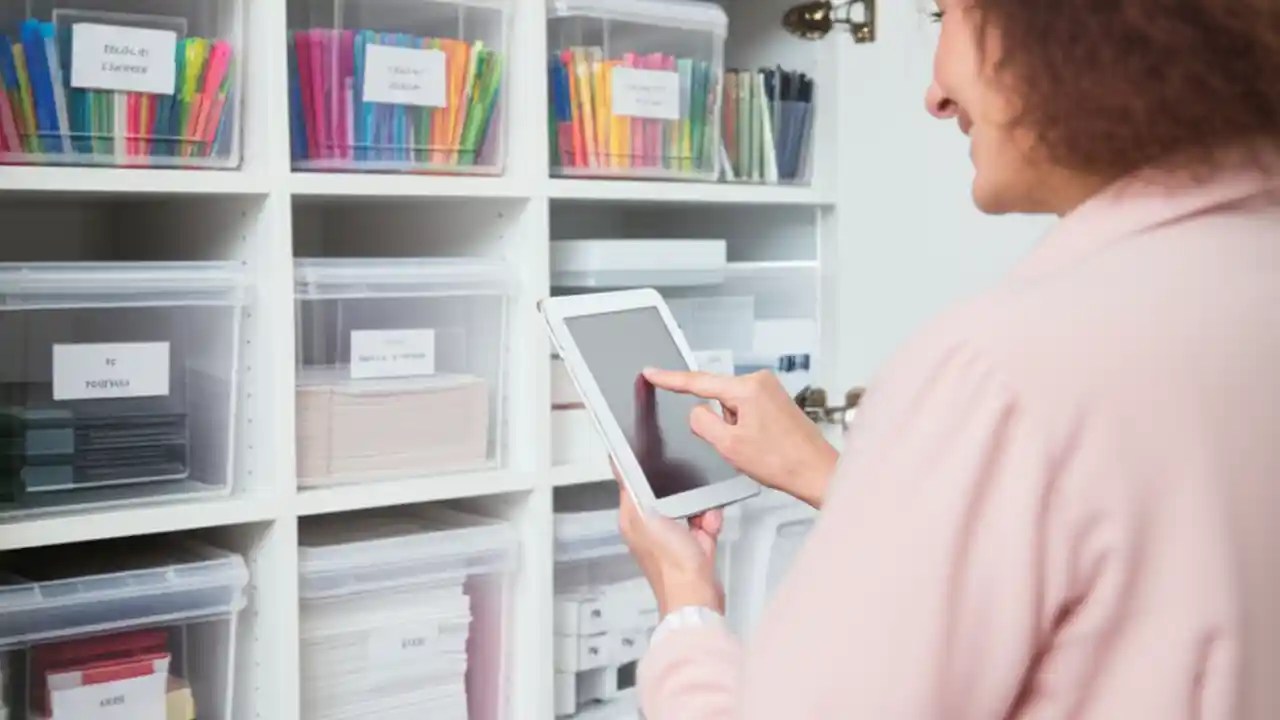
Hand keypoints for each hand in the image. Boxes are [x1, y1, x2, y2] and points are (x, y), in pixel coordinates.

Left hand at [616, 472, 724, 615]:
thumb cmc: (669, 564)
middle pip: (667, 491)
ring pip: (690, 503)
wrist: (697, 595)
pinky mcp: (695, 542)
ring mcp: (674, 534)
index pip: (633, 484)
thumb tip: (616, 464)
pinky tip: (710, 528)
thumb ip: (631, 489)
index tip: (655, 456)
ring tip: (702, 519)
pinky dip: (710, 521)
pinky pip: (705, 519)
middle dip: (683, 490)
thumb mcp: (644, 517)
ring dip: (702, 506)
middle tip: (688, 495)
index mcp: (633, 519)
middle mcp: (651, 525)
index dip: (644, 470)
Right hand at [642, 368, 838, 507]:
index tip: (652, 372)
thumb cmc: (782, 461)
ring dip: (732, 428)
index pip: (698, 382)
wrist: (816, 471)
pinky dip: (743, 428)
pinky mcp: (775, 401)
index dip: (670, 379)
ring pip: (729, 407)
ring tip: (755, 448)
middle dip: (718, 424)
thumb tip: (696, 412)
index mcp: (746, 388)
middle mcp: (759, 382)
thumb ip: (702, 423)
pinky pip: (744, 410)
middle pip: (716, 397)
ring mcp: (769, 390)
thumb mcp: (728, 446)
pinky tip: (760, 444)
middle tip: (739, 447)